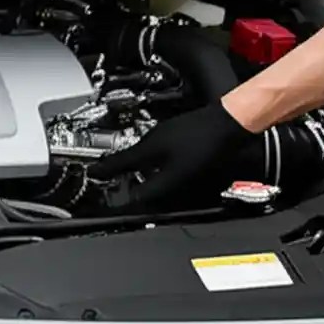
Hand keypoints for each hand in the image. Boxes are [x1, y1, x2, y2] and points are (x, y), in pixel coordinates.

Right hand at [89, 101, 254, 210]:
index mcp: (148, 148)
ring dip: (142, 164)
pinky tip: (170, 165)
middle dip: (122, 168)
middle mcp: (155, 138)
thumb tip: (135, 200)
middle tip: (112, 176)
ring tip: (140, 174)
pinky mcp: (182, 133)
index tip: (92, 174)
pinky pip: (162, 149)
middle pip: (132, 156)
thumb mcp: (178, 176)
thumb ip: (154, 189)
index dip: (103, 171)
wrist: (231, 122)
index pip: (117, 163)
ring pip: (148, 152)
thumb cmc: (207, 144)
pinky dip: (159, 159)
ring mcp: (169, 133)